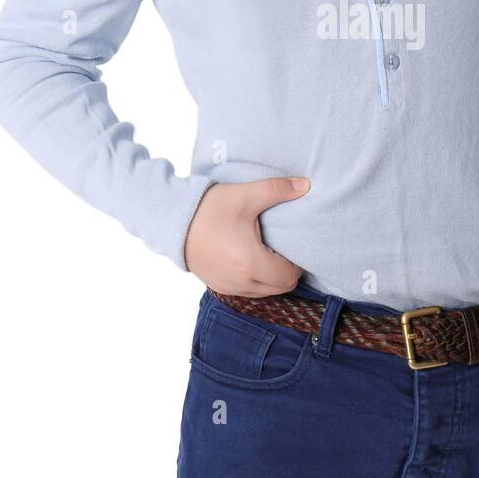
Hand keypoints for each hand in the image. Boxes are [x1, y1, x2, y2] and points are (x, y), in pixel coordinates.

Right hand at [184, 176, 310, 296]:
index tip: (291, 246)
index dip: (296, 262)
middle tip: (282, 249)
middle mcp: (241, 282)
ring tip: (267, 253)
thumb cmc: (209, 209)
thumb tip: (306, 185)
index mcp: (251, 263)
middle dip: (286, 271)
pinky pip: (247, 292)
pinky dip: (255, 281)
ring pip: (264, 293)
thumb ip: (278, 190)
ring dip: (271, 278)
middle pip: (280, 288)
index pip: (289, 276)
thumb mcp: (246, 195)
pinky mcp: (218, 287)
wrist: (172, 220)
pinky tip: (250, 260)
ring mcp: (228, 287)